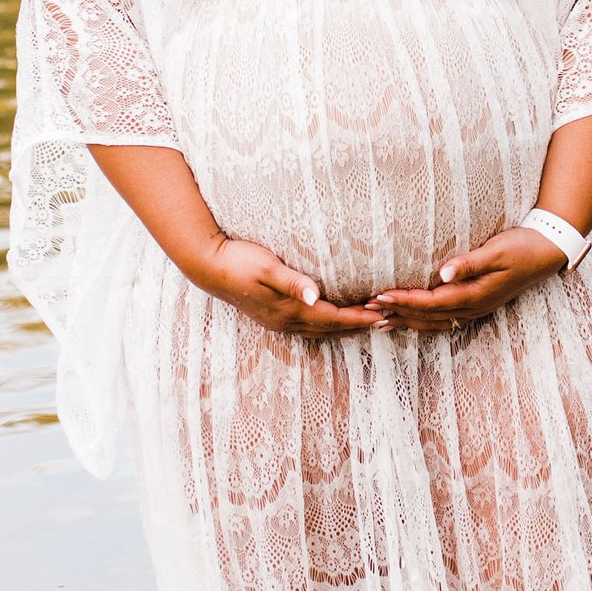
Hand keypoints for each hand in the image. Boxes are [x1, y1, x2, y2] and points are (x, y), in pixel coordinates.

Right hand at [197, 236, 378, 336]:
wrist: (208, 265)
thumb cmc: (239, 260)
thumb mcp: (267, 268)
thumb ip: (292, 282)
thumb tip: (316, 297)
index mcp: (287, 310)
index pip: (331, 317)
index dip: (357, 317)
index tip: (380, 315)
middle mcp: (284, 321)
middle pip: (329, 328)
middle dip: (356, 326)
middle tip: (383, 321)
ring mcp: (277, 321)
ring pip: (318, 330)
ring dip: (342, 327)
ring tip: (364, 323)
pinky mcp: (271, 315)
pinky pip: (307, 327)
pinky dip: (325, 325)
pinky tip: (330, 320)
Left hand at [373, 225, 567, 330]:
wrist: (549, 252)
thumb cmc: (522, 247)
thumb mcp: (497, 251)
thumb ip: (470, 263)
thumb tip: (443, 273)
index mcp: (475, 295)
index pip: (431, 302)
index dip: (403, 300)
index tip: (379, 295)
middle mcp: (473, 307)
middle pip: (427, 316)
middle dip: (396, 313)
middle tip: (365, 310)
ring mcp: (475, 309)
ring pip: (433, 322)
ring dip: (406, 321)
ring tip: (379, 321)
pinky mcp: (476, 304)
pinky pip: (443, 319)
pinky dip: (422, 320)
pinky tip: (409, 319)